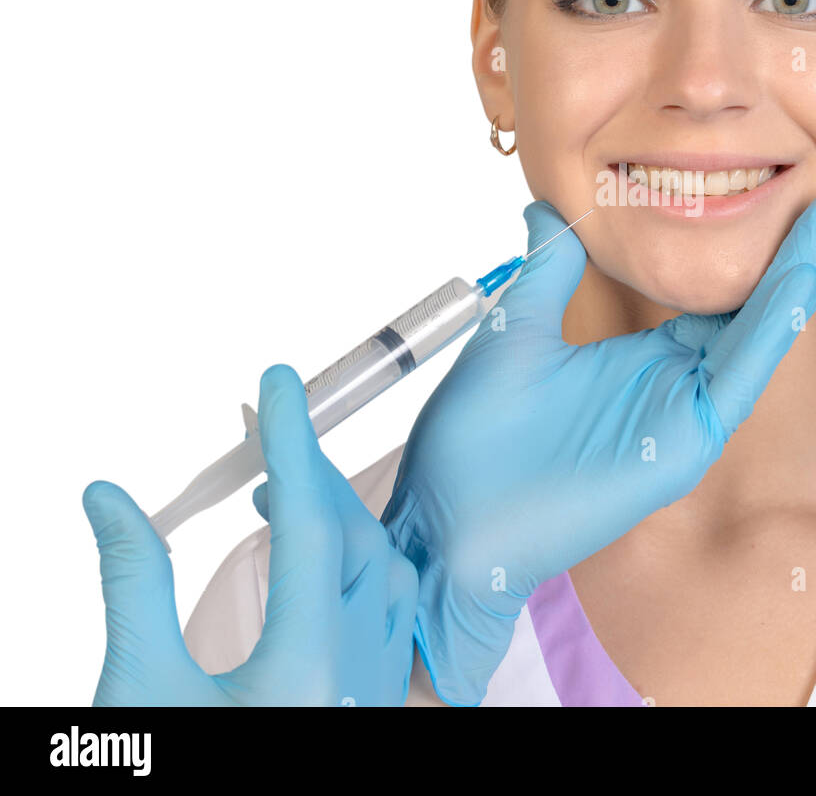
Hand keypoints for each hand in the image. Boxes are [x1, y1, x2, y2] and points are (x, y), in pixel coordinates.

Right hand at [85, 364, 418, 705]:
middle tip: (266, 430)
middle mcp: (359, 677)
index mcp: (307, 669)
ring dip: (334, 520)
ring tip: (281, 489)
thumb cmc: (161, 777)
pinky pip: (382, 612)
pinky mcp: (370, 706)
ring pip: (379, 574)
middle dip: (309, 478)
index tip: (277, 382)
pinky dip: (350, 566)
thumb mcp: (138, 692)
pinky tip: (312, 554)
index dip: (291, 443)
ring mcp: (372, 694)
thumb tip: (108, 494)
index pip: (310, 525)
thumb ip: (131, 584)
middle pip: (352, 542)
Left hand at [380, 186, 815, 705]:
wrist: (445, 516)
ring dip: (807, 273)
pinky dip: (774, 321)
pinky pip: (741, 373)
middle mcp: (674, 384)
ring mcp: (685, 414)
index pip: (717, 294)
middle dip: (806, 254)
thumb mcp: (517, 327)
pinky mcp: (686, 443)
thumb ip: (548, 268)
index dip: (756, 247)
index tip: (789, 192)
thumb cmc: (475, 439)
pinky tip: (801, 274)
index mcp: (641, 359)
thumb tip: (548, 208)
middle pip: (757, 309)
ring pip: (762, 334)